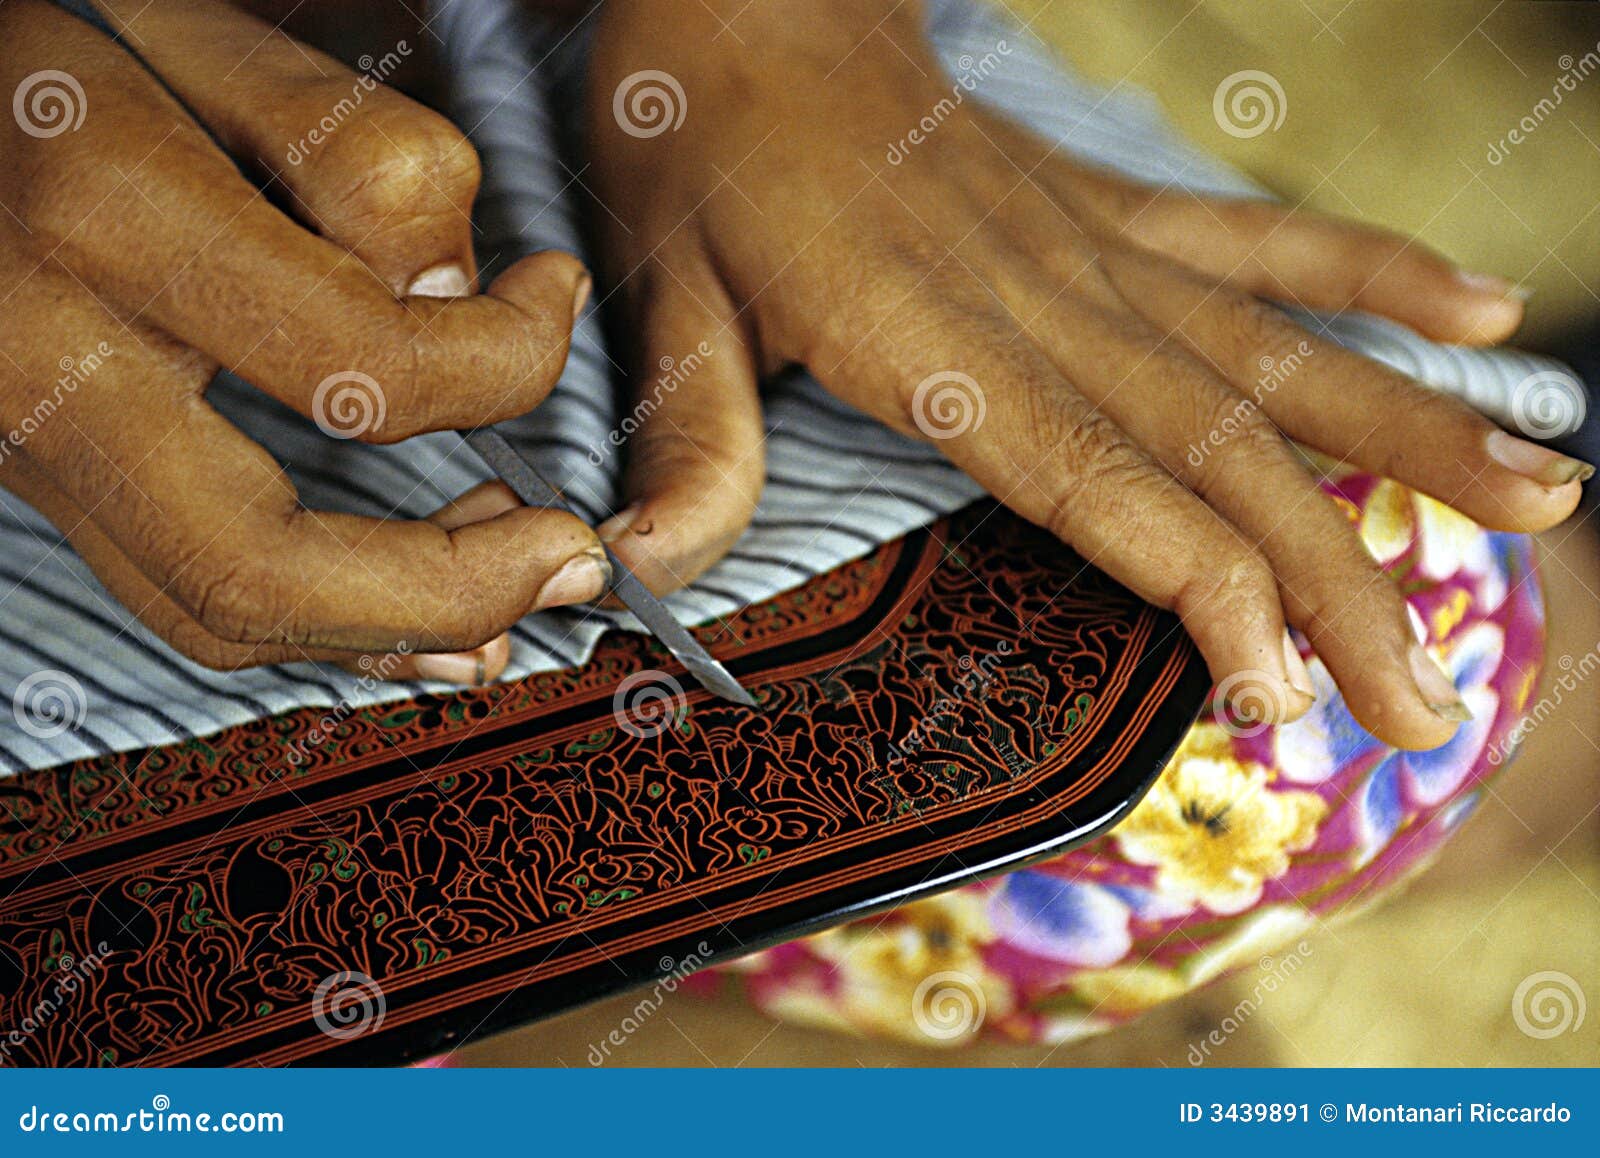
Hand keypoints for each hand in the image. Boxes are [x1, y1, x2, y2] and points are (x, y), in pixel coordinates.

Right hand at [0, 0, 604, 683]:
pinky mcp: (42, 480)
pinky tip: (408, 620)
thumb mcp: (208, 39)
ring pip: (214, 614)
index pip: (364, 365)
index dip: (508, 360)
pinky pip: (180, 596)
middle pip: (261, 566)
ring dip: (389, 634)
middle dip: (452, 589)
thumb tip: (460, 296)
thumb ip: (353, 155)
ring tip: (506, 599)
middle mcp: (45, 361)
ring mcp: (26, 444)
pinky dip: (316, 628)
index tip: (553, 302)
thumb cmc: (54, 55)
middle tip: (569, 561)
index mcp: (105, 215)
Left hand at [583, 0, 1589, 748]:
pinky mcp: (1108, 211)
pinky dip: (1375, 273)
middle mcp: (1047, 296)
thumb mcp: (665, 295)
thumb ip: (691, 438)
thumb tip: (645, 573)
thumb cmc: (697, 139)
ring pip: (1278, 353)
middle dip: (1339, 583)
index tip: (1292, 696)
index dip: (1212, 592)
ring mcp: (1095, 247)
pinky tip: (1485, 316)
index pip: (1109, 482)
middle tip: (1426, 703)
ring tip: (1544, 501)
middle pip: (1225, 450)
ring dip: (1413, 433)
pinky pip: (1260, 240)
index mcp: (938, 338)